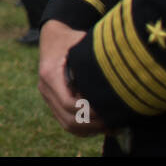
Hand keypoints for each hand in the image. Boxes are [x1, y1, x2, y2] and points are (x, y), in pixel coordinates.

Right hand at [37, 20, 103, 135]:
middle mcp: (45, 87)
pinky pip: (66, 121)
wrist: (51, 36)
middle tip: (114, 122)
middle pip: (68, 119)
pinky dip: (83, 127)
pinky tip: (100, 123)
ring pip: (67, 124)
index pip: (69, 104)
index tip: (109, 109)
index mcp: (50, 74)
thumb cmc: (70, 38)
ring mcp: (47, 95)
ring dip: (89, 129)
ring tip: (110, 125)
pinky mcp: (52, 100)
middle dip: (92, 124)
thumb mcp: (81, 43)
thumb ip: (95, 58)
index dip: (90, 111)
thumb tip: (120, 73)